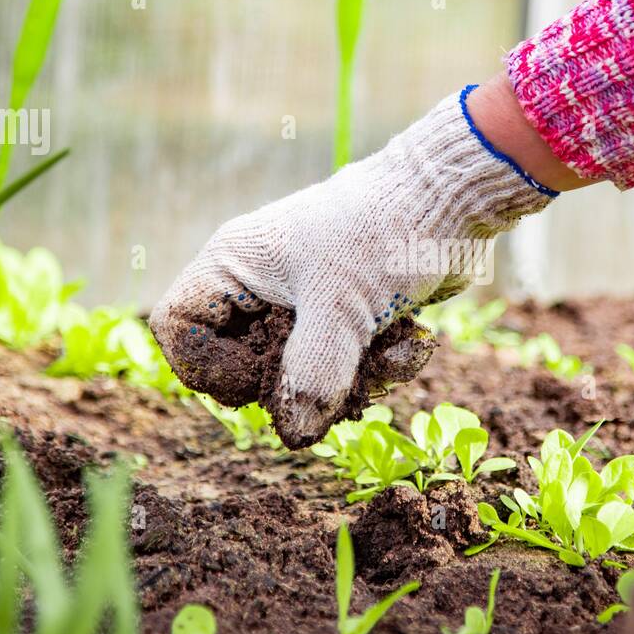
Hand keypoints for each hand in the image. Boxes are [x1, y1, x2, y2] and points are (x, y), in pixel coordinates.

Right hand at [150, 88, 553, 446]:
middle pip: (242, 363)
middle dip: (298, 383)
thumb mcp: (342, 310)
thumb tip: (294, 434)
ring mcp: (303, 298)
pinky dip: (377, 364)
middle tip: (338, 375)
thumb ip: (310, 375)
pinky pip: (342, 363)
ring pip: (300, 372)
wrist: (455, 199)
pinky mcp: (344, 313)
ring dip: (350, 378)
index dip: (206, 367)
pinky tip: (413, 343)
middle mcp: (260, 281)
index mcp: (235, 264)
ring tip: (396, 352)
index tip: (256, 379)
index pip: (178, 326)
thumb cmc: (386, 234)